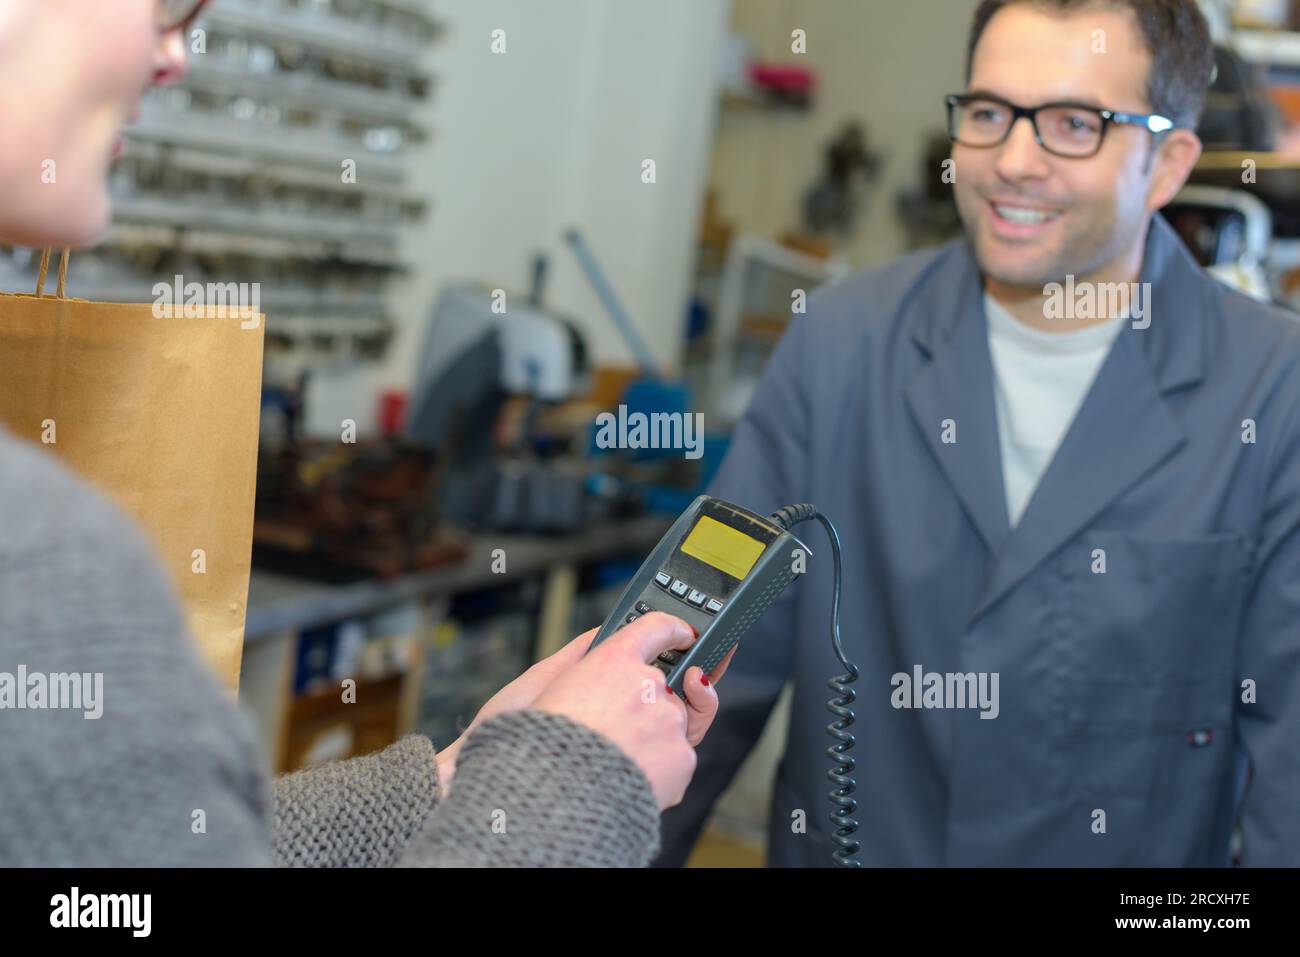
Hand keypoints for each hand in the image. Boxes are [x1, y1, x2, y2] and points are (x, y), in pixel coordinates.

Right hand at [531, 612, 700, 808]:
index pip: (656, 627)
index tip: (683, 633)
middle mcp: (647, 684)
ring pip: (669, 725)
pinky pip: (675, 759)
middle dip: (644, 709)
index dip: (672, 628)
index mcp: (613, 660)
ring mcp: (668, 720)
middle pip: (661, 687)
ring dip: (648, 741)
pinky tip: (624, 780)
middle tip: (612, 733)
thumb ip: (579, 659)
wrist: (550, 802)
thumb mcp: (541, 687)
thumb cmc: (534, 746)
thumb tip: (597, 644)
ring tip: (610, 763)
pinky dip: (657, 770)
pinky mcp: (681, 757)